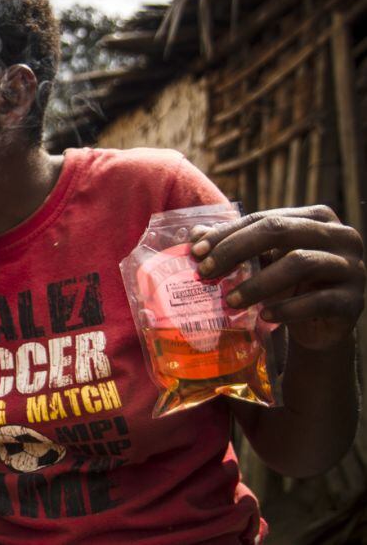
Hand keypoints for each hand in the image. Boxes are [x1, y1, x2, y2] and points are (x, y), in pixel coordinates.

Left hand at [190, 205, 364, 350]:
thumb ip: (232, 245)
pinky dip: (286, 309)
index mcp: (316, 218)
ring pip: (300, 263)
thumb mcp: (261, 262)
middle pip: (281, 231)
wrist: (321, 326)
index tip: (196, 252)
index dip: (227, 234)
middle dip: (237, 250)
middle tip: (206, 273)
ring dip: (258, 283)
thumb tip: (194, 236)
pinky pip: (318, 301)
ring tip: (230, 300)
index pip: (264, 218)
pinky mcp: (355, 301)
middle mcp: (341, 236)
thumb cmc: (287, 286)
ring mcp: (352, 267)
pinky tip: (263, 317)